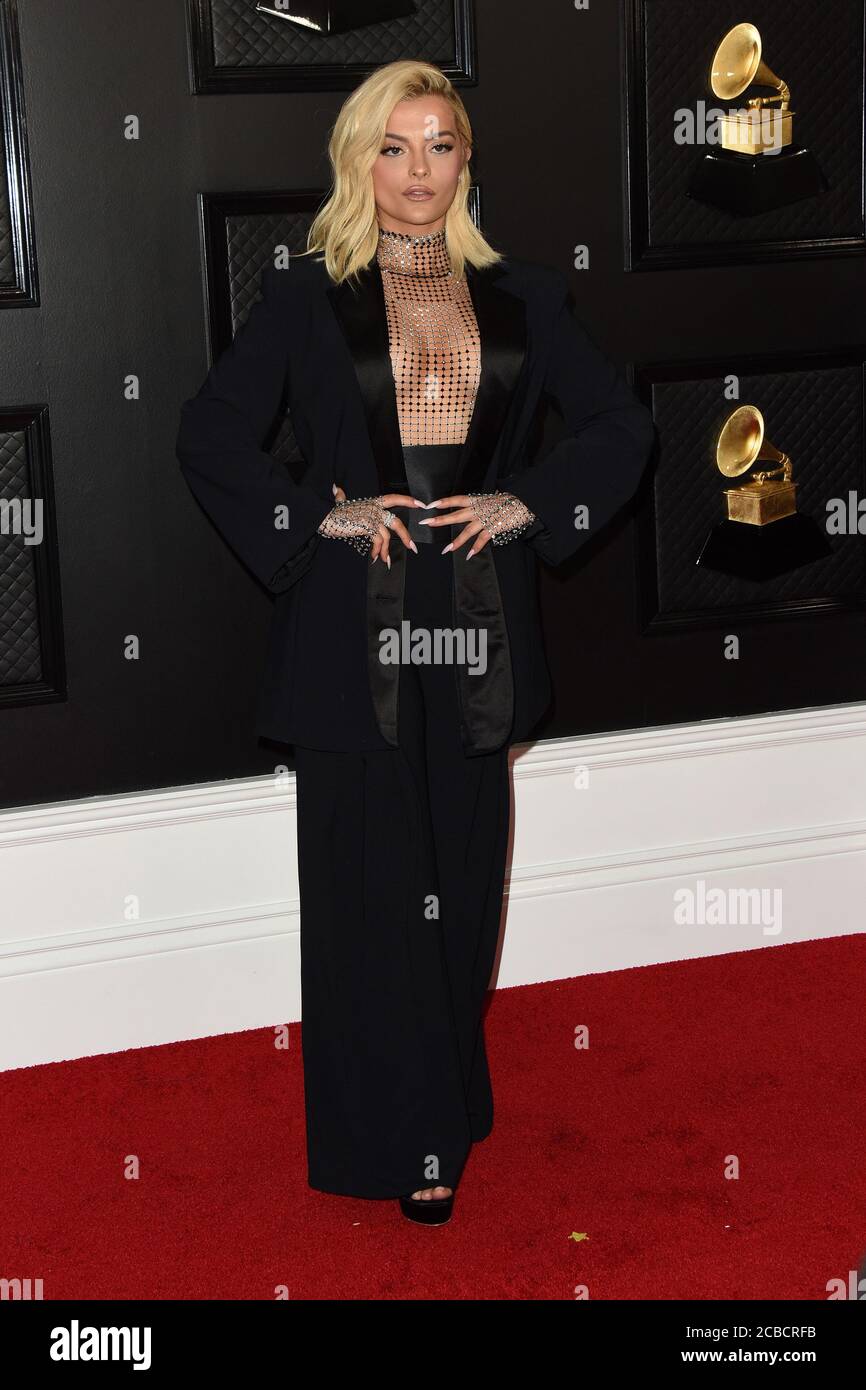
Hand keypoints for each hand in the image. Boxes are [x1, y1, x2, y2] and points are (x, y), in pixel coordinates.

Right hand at [322, 485, 423, 566]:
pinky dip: (378, 551)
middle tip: (412, 548)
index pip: (393, 498)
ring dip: (387, 550)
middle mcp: (375, 508)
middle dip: (406, 536)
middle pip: (396, 521)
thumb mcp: (341, 503)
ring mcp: (372, 517)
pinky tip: (375, 557)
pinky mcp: (368, 527)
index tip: (421, 505)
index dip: (408, 500)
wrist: (326, 517)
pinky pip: (378, 541)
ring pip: (388, 535)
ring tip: (386, 561)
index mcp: (373, 502)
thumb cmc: (333, 512)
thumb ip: (341, 496)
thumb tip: (337, 489)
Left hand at [417, 491, 534, 555]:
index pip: (456, 500)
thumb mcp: (488, 499)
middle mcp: (478, 509)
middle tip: (427, 523)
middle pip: (456, 515)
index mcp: (476, 501)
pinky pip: (483, 539)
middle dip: (440, 520)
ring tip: (447, 549)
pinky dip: (476, 547)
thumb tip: (466, 508)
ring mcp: (485, 519)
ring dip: (457, 541)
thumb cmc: (505, 502)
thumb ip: (477, 505)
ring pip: (467, 530)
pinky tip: (469, 555)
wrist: (523, 502)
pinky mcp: (494, 528)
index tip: (429, 505)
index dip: (443, 502)